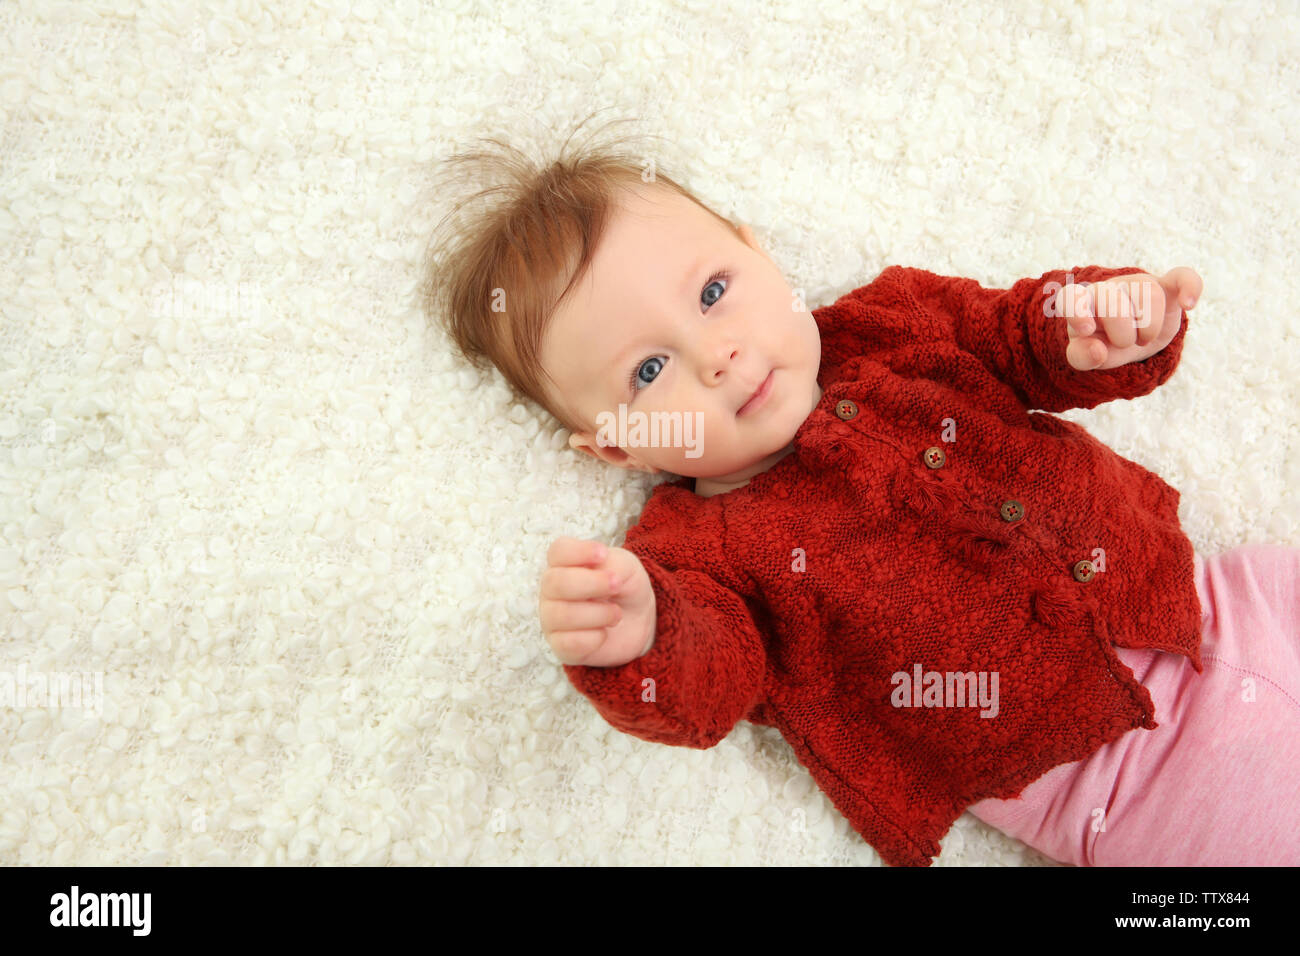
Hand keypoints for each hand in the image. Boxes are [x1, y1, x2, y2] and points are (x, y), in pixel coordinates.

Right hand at [539, 536, 656, 666]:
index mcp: (564, 564)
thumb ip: (612, 563)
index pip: (557, 552)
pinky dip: (594, 638)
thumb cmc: (624, 588)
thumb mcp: (626, 567)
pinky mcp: (561, 646)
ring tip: (616, 613)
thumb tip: (598, 570)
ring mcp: (552, 619)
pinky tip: (604, 633)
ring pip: (562, 615)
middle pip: (555, 582)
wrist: (637, 622)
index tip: (603, 555)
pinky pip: (568, 643)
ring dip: (598, 613)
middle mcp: (552, 590)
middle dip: (591, 584)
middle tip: (616, 585)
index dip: (578, 552)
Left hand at [1054, 267, 1202, 369]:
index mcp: (1083, 304)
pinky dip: (1189, 288)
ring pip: (1148, 296)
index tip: (1088, 329)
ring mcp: (1138, 285)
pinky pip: (1182, 277)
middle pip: (1114, 302)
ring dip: (1149, 328)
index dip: (1077, 311)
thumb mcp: (1087, 355)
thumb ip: (1083, 356)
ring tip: (1143, 337)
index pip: (1071, 296)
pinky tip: (1188, 304)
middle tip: (1125, 343)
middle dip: (1122, 334)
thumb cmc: (1104, 343)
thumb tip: (1098, 351)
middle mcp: (1109, 288)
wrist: (1131, 337)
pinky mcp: (1167, 287)